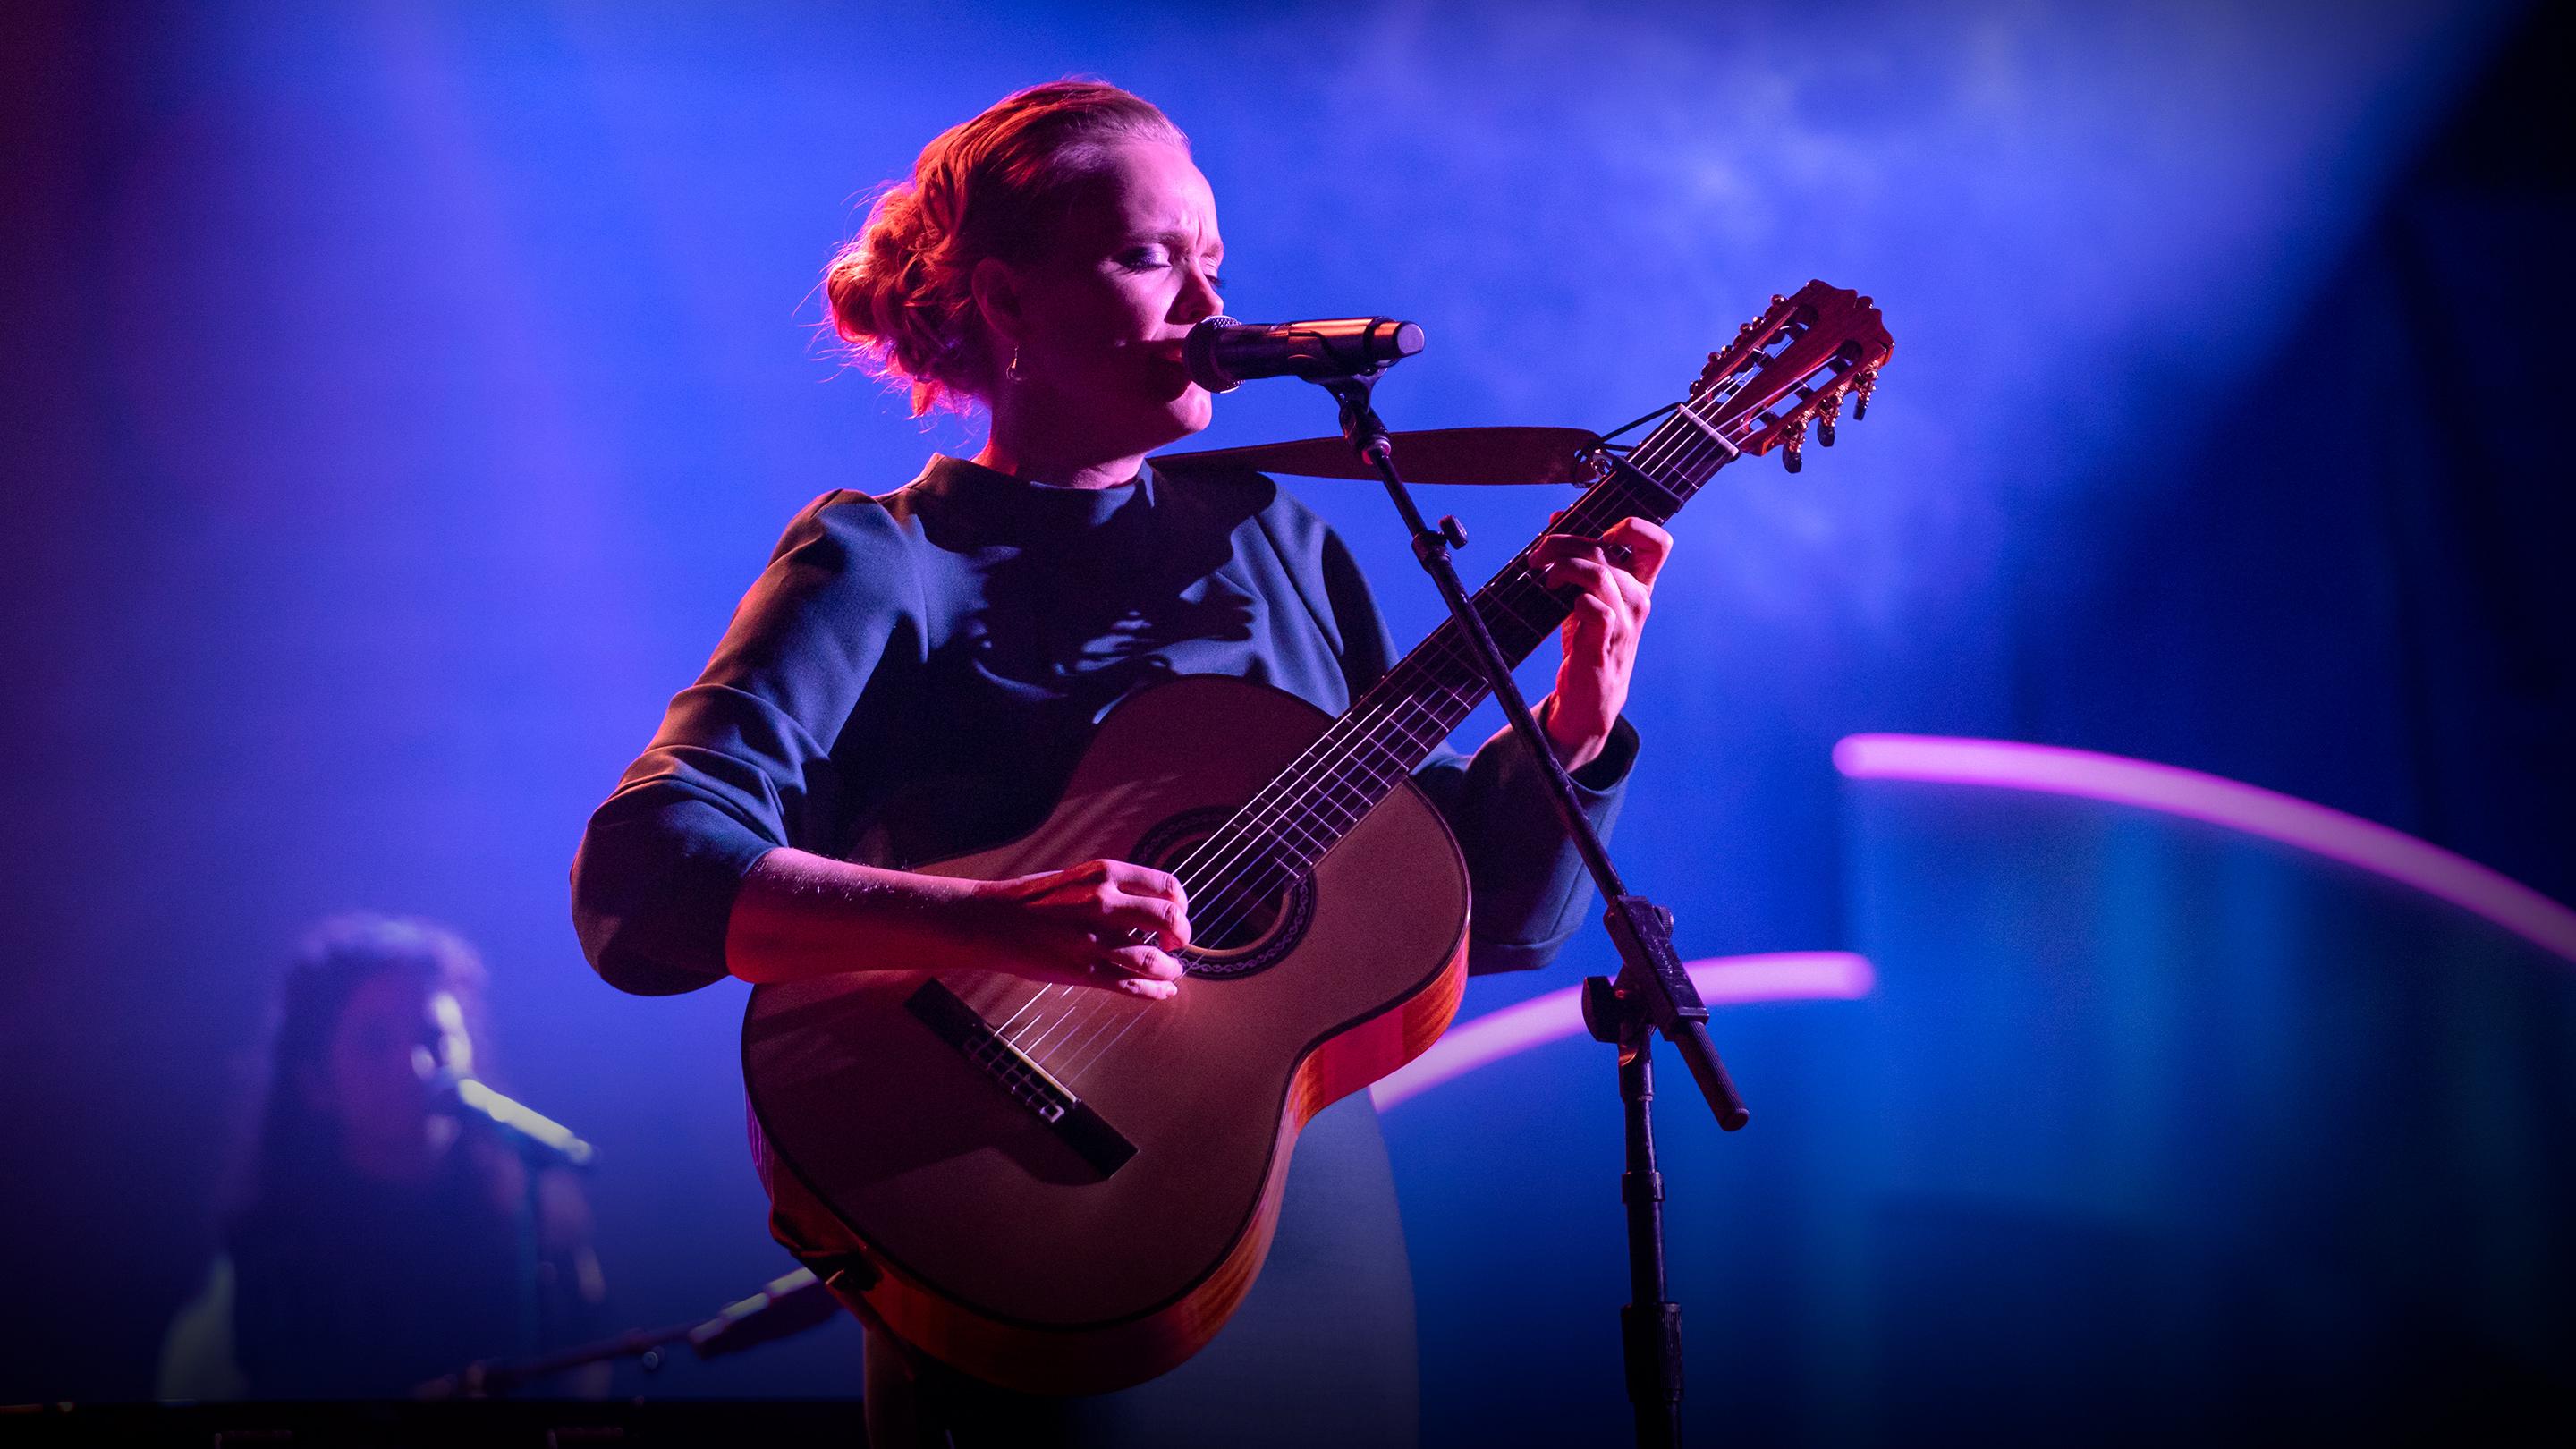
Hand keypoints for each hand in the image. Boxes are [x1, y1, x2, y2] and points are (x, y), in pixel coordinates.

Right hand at [957, 858, 1190, 999]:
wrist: (989, 920)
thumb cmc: (1030, 899)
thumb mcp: (1076, 877)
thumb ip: (1112, 887)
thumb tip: (1147, 902)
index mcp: (1105, 874)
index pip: (1166, 884)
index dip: (1180, 902)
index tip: (1178, 912)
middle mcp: (1104, 903)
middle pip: (1169, 919)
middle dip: (1182, 935)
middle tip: (1178, 943)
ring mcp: (1093, 940)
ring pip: (1154, 960)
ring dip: (1170, 969)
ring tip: (1171, 972)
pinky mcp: (1082, 971)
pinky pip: (1130, 985)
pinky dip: (1154, 992)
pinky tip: (1162, 992)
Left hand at [1530, 516, 1670, 770]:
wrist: (1589, 698)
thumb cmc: (1588, 641)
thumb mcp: (1587, 594)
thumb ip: (1581, 558)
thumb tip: (1558, 516)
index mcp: (1638, 585)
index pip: (1657, 543)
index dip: (1631, 527)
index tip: (1598, 533)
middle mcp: (1637, 600)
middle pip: (1606, 548)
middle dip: (1563, 542)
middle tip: (1539, 555)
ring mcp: (1624, 623)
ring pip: (1599, 574)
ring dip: (1564, 568)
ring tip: (1546, 579)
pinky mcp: (1604, 645)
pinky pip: (1595, 610)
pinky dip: (1575, 602)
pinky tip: (1565, 607)